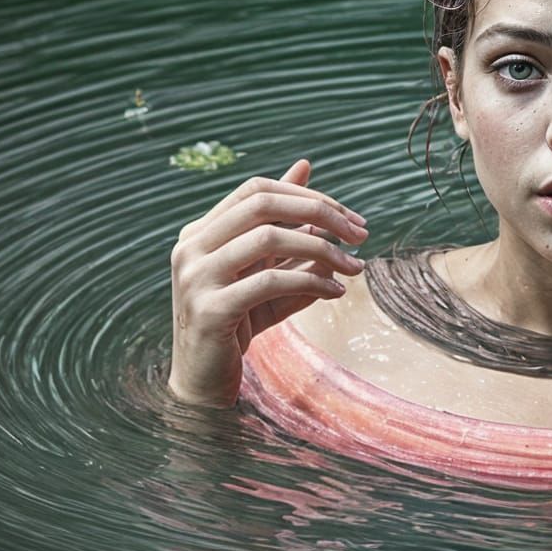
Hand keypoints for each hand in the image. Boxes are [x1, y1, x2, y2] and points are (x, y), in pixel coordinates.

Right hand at [168, 158, 368, 406]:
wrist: (204, 384)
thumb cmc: (239, 323)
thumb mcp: (265, 268)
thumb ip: (284, 224)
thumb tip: (305, 166)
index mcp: (200, 231)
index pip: (258, 189)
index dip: (308, 195)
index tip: (351, 218)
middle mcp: (190, 247)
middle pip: (263, 204)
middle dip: (321, 213)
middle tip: (361, 235)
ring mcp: (195, 277)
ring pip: (269, 238)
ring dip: (324, 250)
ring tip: (356, 268)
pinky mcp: (209, 310)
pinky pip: (271, 282)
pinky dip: (311, 282)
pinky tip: (336, 292)